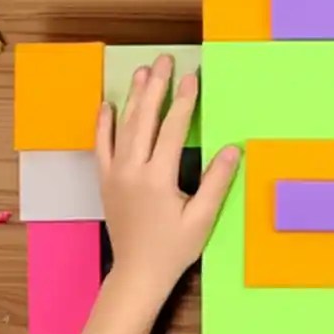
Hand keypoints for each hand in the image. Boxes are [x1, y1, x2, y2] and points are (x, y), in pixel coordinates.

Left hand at [95, 54, 239, 300]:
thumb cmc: (173, 248)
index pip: (172, 130)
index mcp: (158, 178)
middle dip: (156, 87)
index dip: (183, 102)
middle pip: (145, 119)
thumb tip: (231, 149)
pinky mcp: (106, 180)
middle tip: (165, 60)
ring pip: (124, 127)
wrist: (138, 272)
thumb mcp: (202, 219)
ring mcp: (115, 174)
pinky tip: (108, 105)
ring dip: (135, 97)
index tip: (192, 78)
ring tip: (143, 72)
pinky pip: (102, 145)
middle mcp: (132, 170)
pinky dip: (104, 124)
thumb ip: (216, 182)